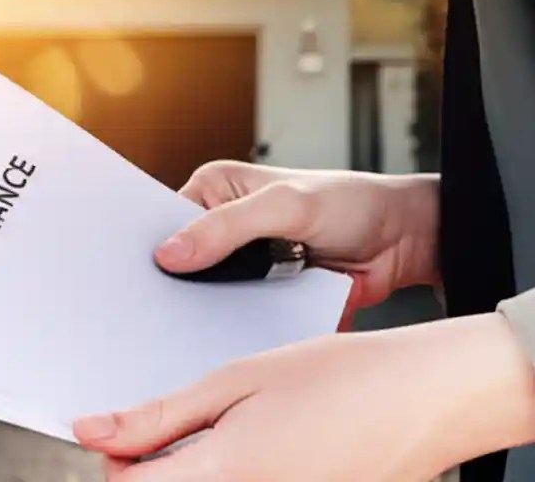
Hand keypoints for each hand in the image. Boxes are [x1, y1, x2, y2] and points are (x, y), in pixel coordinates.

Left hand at [75, 314, 534, 481]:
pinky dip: (230, 478)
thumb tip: (93, 432)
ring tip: (218, 436)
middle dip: (148, 472)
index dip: (114, 460)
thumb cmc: (347, 376)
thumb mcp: (237, 380)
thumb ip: (159, 417)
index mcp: (225, 475)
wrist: (433, 397)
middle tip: (164, 431)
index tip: (118, 434)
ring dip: (190, 476)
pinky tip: (254, 450)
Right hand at [158, 162, 439, 320]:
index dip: (147, 248)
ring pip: (203, 298)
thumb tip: (169, 254)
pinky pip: (234, 319)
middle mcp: (219, 226)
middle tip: (151, 313)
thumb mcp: (286, 205)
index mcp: (213, 191)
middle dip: (171, 287)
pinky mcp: (260, 298)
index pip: (162, 221)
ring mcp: (240, 266)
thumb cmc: (352, 204)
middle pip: (179, 264)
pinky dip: (231, 331)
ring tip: (180, 332)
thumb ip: (228, 227)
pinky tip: (218, 343)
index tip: (129, 277)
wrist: (405, 243)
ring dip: (201, 314)